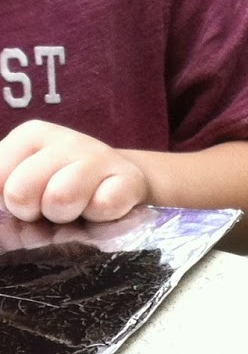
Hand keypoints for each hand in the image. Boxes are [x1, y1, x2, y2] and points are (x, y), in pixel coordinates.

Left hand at [0, 120, 150, 225]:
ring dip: (66, 216)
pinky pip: (102, 208)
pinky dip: (99, 218)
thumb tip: (2, 198)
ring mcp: (98, 157)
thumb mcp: (26, 177)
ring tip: (77, 210)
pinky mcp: (129, 179)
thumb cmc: (66, 186)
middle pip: (20, 192)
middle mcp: (63, 140)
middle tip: (50, 208)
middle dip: (34, 211)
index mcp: (30, 135)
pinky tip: (102, 209)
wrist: (124, 182)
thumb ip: (3, 185)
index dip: (6, 200)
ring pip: (60, 199)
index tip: (27, 199)